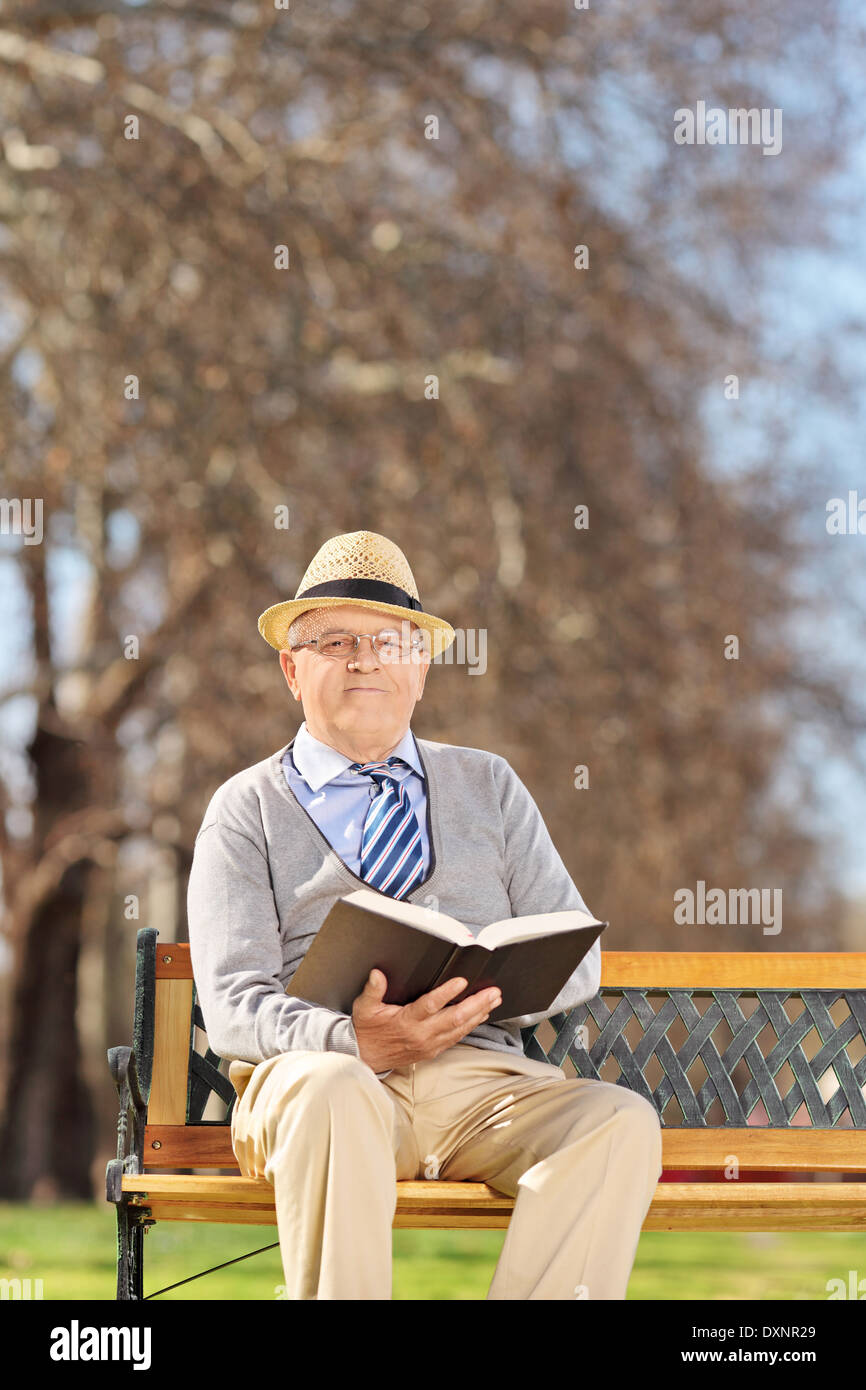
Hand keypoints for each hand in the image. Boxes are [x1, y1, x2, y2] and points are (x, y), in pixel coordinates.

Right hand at [351, 970, 501, 1072]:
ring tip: (494, 1000)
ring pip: (460, 1029)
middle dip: (476, 1004)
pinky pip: (457, 1037)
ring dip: (479, 1013)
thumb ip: (372, 990)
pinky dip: (471, 1025)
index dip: (447, 993)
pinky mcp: (433, 1050)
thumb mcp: (364, 1007)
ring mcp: (429, 1044)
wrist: (366, 1056)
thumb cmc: (367, 1029)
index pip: (430, 1005)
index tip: (462, 981)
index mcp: (406, 1021)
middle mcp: (421, 1034)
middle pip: (454, 1018)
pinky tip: (481, 1015)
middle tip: (493, 992)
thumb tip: (377, 974)